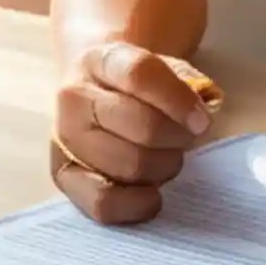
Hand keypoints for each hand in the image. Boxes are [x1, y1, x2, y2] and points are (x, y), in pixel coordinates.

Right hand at [52, 42, 212, 223]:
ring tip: (167, 158)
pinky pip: (102, 202)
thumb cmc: (139, 87)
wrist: (94, 93)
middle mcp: (74, 97)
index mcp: (101, 60)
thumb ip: (187, 85)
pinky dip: (136, 204)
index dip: (178, 100)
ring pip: (129, 165)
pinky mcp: (63, 175)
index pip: (140, 74)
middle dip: (177, 138)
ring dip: (163, 167)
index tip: (202, 120)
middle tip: (186, 139)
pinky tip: (153, 195)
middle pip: (141, 126)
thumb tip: (201, 115)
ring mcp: (64, 138)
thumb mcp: (164, 68)